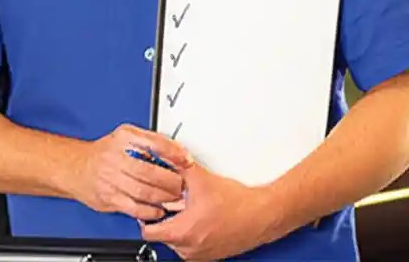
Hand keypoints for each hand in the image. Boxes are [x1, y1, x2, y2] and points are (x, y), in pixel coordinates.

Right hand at [67, 124, 194, 222]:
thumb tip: (178, 152)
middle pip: (150, 171)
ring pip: (144, 191)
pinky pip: (135, 207)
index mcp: (123, 138)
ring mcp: (111, 178)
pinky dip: (151, 211)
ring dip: (164, 197)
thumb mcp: (125, 136)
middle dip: (171, 181)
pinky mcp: (109, 197)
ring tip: (173, 198)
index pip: (154, 143)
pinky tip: (157, 209)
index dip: (174, 153)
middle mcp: (115, 157)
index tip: (186, 161)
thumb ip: (151, 141)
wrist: (74, 167)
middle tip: (181, 185)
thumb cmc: (104, 153)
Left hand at [140, 162, 279, 260]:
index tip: (152, 204)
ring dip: (178, 228)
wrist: (262, 214)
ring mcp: (200, 254)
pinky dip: (192, 235)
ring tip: (189, 211)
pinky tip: (201, 219)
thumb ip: (176, 166)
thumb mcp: (200, 178)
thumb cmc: (237, 203)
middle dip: (164, 219)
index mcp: (182, 232)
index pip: (147, 231)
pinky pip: (191, 247)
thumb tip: (161, 156)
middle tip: (173, 204)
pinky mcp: (211, 255)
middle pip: (161, 236)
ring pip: (176, 243)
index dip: (146, 215)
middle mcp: (189, 248)